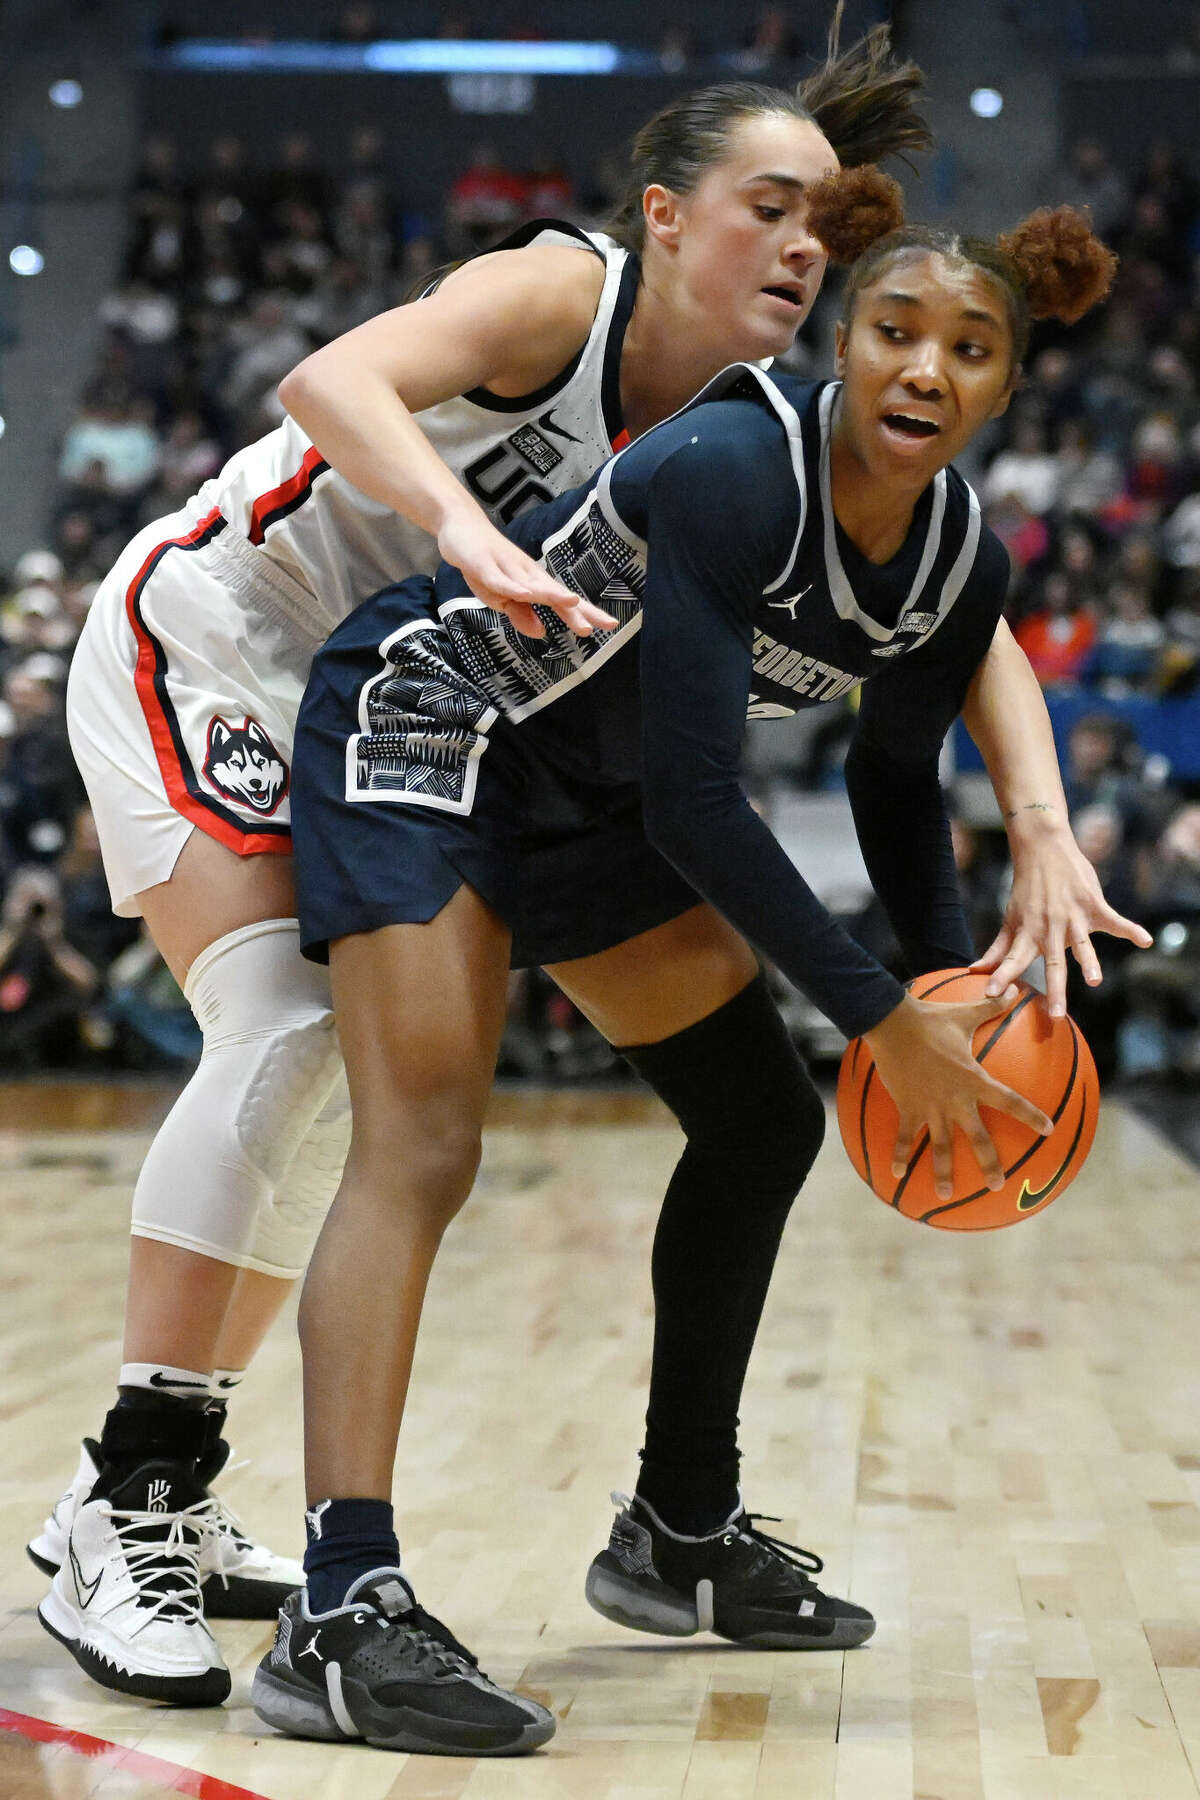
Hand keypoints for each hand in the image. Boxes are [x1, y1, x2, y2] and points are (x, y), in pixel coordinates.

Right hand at [436, 510, 617, 640]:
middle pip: (555, 592)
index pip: (563, 601)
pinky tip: (525, 594)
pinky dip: (512, 587)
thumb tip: (541, 631)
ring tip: (572, 603)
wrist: (460, 527)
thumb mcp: (501, 597)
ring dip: (552, 595)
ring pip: (532, 584)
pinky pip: (500, 579)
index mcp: (533, 583)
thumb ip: (520, 614)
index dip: (585, 613)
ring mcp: (507, 567)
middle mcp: (527, 574)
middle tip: (598, 624)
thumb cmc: (485, 564)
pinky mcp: (485, 564)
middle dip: (576, 608)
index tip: (609, 625)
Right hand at [864, 991, 1052, 1201]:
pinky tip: (897, 1174)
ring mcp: (931, 1107)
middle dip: (989, 1163)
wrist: (893, 1024)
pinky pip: (904, 1136)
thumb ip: (992, 1008)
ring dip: (943, 1172)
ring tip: (947, 1195)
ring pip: (940, 1146)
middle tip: (998, 1185)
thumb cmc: (932, 1019)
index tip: (1048, 1130)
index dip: (1031, 1117)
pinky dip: (899, 1155)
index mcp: (974, 1079)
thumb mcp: (965, 1013)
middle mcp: (956, 1099)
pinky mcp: (908, 1106)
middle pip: (977, 1138)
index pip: (1011, 1101)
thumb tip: (1017, 990)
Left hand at [972, 815, 1152, 1018]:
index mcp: (1028, 933)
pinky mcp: (1093, 904)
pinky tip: (1145, 941)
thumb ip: (997, 948)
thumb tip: (975, 970)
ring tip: (1095, 981)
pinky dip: (1130, 930)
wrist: (1044, 850)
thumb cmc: (1027, 890)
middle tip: (1057, 1014)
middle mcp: (1050, 928)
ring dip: (1089, 961)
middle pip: (1053, 963)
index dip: (1002, 976)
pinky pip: (1114, 920)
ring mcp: (1073, 916)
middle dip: (1054, 988)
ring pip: (1082, 944)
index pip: (1013, 960)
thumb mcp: (1011, 919)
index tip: (991, 996)